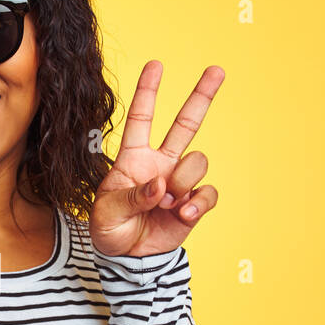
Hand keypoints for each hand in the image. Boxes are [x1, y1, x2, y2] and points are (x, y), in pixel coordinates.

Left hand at [89, 62, 224, 257]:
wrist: (128, 259)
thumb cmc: (111, 229)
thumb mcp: (107, 212)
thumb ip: (132, 197)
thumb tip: (161, 186)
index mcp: (133, 158)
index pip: (141, 119)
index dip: (147, 92)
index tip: (156, 65)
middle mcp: (160, 164)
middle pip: (185, 125)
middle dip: (201, 96)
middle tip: (217, 70)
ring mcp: (179, 182)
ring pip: (197, 161)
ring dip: (184, 180)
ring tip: (168, 202)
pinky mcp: (194, 203)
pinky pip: (208, 193)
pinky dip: (199, 203)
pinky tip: (183, 215)